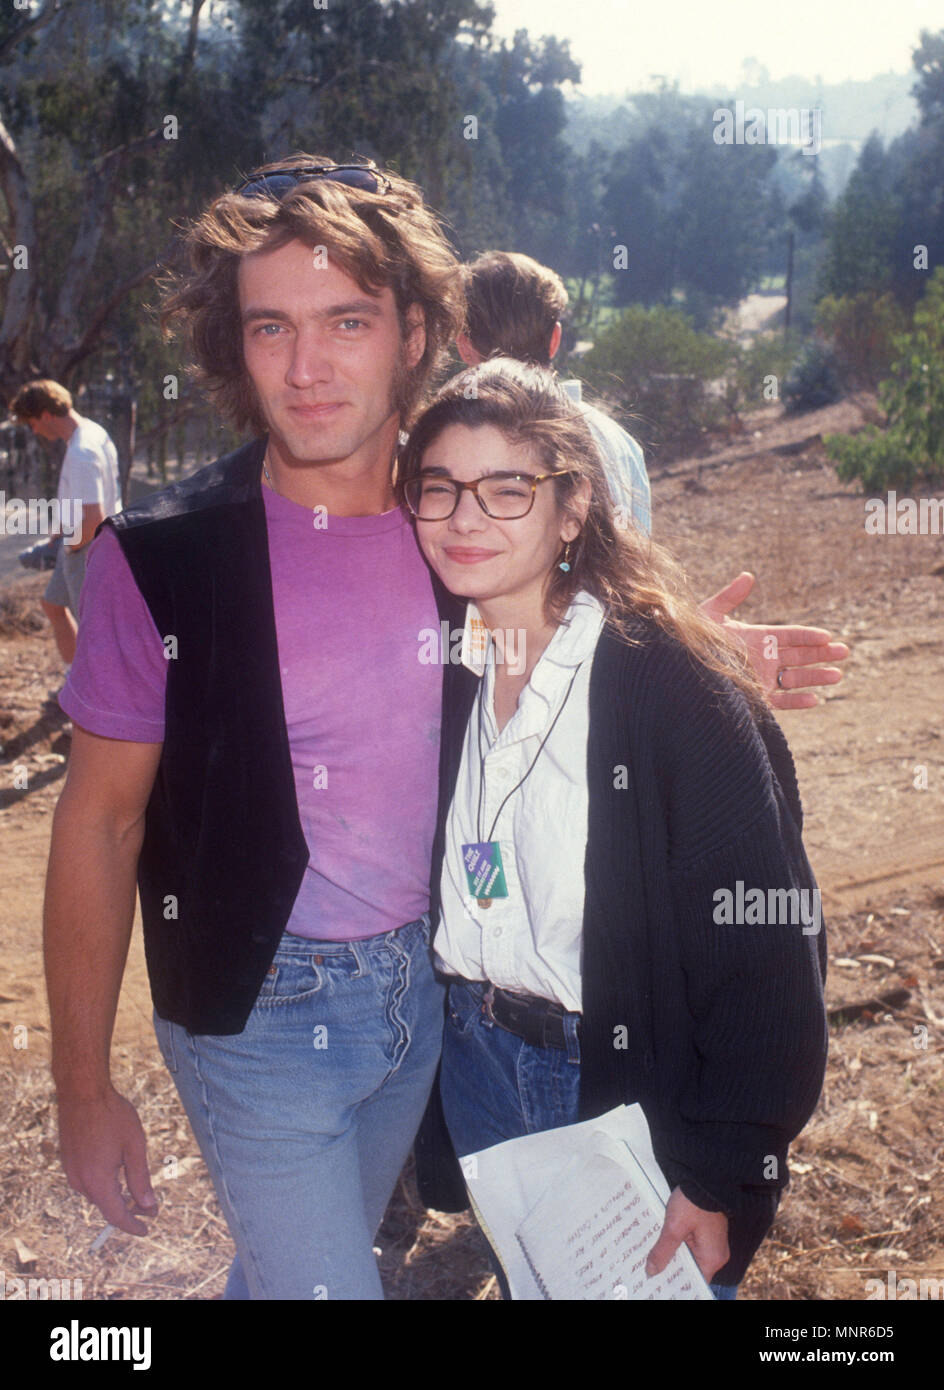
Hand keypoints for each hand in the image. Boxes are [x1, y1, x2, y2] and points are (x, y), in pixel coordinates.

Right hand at [57, 1086, 157, 1235]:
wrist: (82, 1091)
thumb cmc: (111, 1115)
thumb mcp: (134, 1146)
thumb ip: (140, 1179)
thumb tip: (148, 1206)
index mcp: (97, 1181)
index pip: (116, 1216)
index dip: (133, 1226)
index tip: (147, 1230)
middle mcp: (80, 1181)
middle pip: (106, 1205)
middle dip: (128, 1210)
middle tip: (149, 1207)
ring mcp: (71, 1171)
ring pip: (96, 1193)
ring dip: (115, 1195)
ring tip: (135, 1190)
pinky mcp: (68, 1161)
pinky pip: (87, 1181)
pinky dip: (103, 1183)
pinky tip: (116, 1173)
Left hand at [646, 1185, 729, 1283]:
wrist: (706, 1175)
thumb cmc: (693, 1201)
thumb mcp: (674, 1227)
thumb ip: (663, 1251)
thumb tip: (652, 1272)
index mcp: (712, 1258)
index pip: (693, 1281)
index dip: (676, 1284)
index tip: (659, 1284)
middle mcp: (715, 1254)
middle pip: (691, 1271)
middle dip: (671, 1269)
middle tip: (650, 1272)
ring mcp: (712, 1242)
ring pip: (690, 1257)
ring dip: (673, 1256)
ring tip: (652, 1260)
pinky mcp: (707, 1232)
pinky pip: (691, 1245)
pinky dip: (678, 1245)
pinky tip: (662, 1244)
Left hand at [700, 572, 848, 709]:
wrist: (681, 671)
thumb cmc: (693, 641)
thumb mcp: (709, 616)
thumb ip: (729, 597)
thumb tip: (748, 576)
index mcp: (757, 637)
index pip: (789, 636)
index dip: (807, 636)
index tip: (827, 636)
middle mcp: (763, 658)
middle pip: (799, 656)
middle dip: (821, 654)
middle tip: (844, 652)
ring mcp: (761, 679)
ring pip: (795, 679)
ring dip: (815, 677)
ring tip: (837, 675)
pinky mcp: (756, 699)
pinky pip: (780, 702)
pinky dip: (797, 702)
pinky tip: (815, 700)